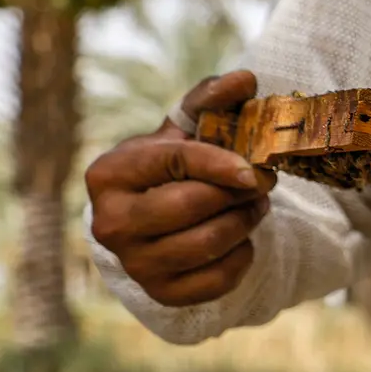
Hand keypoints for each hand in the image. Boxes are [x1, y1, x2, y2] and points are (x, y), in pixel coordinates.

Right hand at [86, 72, 275, 306]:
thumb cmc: (172, 171)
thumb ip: (210, 102)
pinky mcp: (161, 293)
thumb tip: (245, 78)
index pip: (173, 161)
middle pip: (191, 204)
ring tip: (255, 206)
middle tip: (262, 185)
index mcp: (108, 174)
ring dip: (245, 222)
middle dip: (237, 193)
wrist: (157, 225)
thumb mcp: (184, 133)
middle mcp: (109, 222)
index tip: (255, 168)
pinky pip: (218, 279)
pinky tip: (241, 240)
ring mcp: (133, 263)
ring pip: (207, 243)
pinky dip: (242, 257)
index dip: (222, 162)